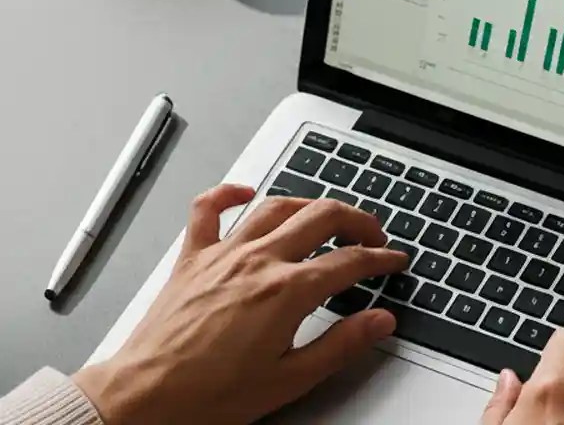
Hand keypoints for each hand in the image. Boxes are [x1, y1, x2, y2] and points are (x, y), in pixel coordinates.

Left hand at [73, 184, 409, 424]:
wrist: (145, 398)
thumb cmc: (208, 395)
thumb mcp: (291, 379)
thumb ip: (342, 344)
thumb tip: (380, 321)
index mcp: (287, 292)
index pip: (351, 260)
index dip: (381, 258)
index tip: (393, 261)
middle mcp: (258, 262)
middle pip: (323, 217)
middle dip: (358, 221)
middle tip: (373, 234)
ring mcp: (223, 255)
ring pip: (277, 206)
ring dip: (311, 204)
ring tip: (328, 215)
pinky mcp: (193, 259)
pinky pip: (208, 209)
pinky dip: (228, 193)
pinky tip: (245, 191)